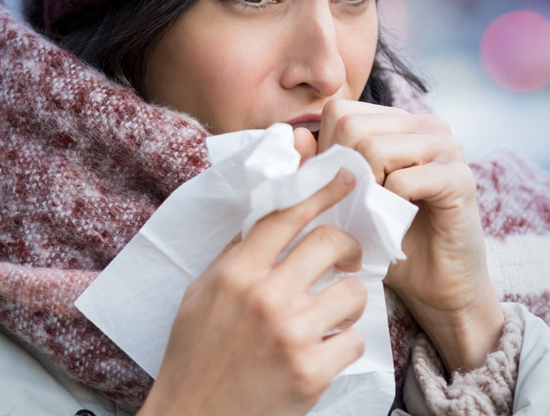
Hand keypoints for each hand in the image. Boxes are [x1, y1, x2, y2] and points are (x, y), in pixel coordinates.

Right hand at [140, 170, 367, 415]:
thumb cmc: (195, 354)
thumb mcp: (202, 294)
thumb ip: (237, 255)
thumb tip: (271, 215)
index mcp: (235, 273)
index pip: (286, 215)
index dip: (321, 190)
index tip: (345, 178)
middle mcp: (265, 297)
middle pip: (330, 243)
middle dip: (348, 249)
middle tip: (346, 261)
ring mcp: (291, 334)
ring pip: (352, 292)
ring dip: (347, 302)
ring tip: (332, 315)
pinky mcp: (312, 372)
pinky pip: (354, 341)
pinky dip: (344, 345)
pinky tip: (324, 350)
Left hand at [306, 99, 503, 373]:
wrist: (436, 284)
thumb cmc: (386, 238)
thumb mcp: (342, 199)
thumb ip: (318, 166)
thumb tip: (296, 135)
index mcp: (398, 121)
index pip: (341, 111)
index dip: (328, 152)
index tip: (341, 188)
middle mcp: (426, 124)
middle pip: (353, 128)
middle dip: (344, 174)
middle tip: (360, 206)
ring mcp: (447, 147)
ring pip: (374, 149)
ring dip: (365, 192)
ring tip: (377, 213)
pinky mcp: (460, 177)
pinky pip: (403, 180)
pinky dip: (389, 207)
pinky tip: (398, 221)